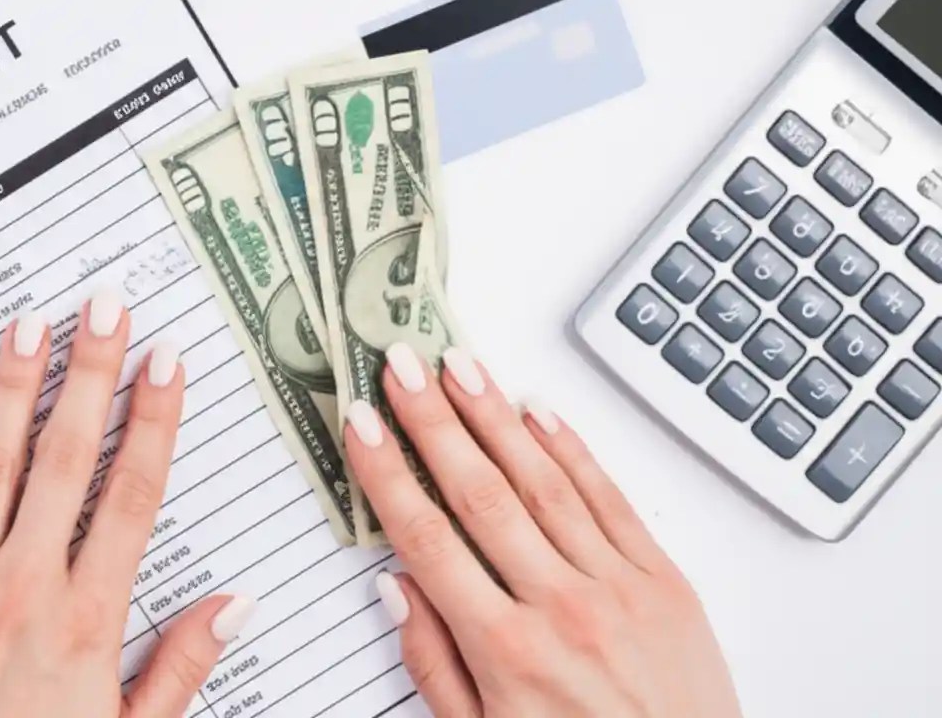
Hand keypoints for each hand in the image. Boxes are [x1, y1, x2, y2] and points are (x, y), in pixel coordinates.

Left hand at [0, 294, 255, 717]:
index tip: (166, 367)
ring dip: (14, 390)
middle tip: (104, 311)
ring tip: (31, 329)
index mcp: (86, 619)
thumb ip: (180, 665)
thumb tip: (234, 607)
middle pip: (64, 460)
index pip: (131, 495)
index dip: (153, 421)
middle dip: (90, 376)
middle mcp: (22, 588)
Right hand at [344, 343, 741, 717]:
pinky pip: (611, 499)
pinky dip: (572, 450)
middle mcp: (561, 608)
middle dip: (434, 421)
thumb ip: (435, 662)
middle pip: (480, 493)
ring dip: (494, 416)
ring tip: (460, 366)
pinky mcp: (666, 581)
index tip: (363, 426)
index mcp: (506, 652)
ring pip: (543, 482)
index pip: (427, 539)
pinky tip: (538, 412)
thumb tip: (398, 585)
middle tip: (402, 367)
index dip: (388, 474)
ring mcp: (618, 588)